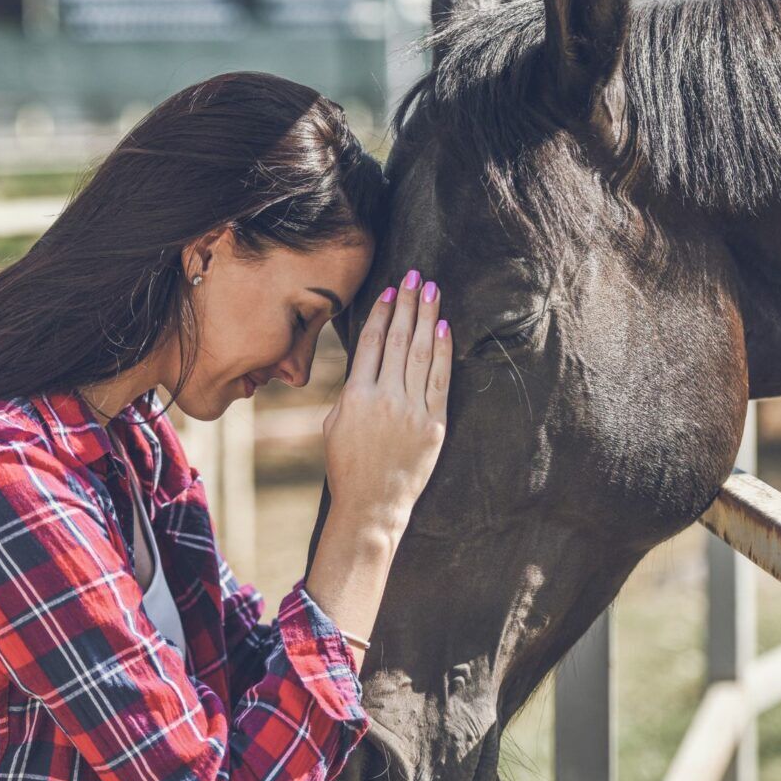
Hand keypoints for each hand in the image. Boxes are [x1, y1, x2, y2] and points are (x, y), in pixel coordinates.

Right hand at [321, 269, 451, 538]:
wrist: (371, 506)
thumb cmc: (347, 466)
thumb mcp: (335, 424)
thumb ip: (351, 391)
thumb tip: (369, 362)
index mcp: (355, 395)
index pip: (372, 342)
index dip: (383, 312)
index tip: (391, 289)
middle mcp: (385, 398)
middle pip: (400, 339)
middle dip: (408, 303)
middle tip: (416, 275)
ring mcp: (411, 411)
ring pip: (422, 353)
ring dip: (427, 317)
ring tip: (432, 290)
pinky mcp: (433, 424)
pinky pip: (440, 380)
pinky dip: (444, 352)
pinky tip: (444, 327)